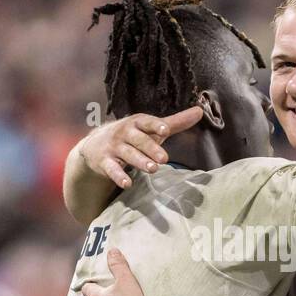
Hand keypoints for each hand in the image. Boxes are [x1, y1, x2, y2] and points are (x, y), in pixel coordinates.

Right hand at [81, 106, 203, 188]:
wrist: (95, 144)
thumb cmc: (132, 136)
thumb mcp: (151, 128)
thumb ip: (175, 123)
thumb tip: (200, 112)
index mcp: (137, 123)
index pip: (147, 122)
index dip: (156, 125)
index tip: (166, 130)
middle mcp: (124, 133)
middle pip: (138, 140)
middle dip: (151, 148)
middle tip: (164, 159)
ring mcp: (114, 148)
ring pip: (127, 154)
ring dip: (139, 161)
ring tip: (153, 169)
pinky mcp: (105, 162)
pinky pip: (112, 169)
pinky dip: (118, 176)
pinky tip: (127, 183)